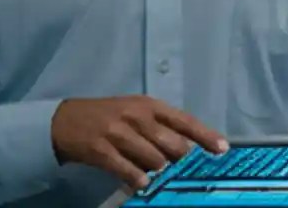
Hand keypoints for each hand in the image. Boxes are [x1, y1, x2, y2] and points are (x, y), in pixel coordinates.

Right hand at [50, 96, 228, 190]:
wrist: (65, 121)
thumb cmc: (106, 116)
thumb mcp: (134, 111)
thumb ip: (159, 126)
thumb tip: (188, 148)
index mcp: (147, 105)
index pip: (183, 120)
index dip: (205, 135)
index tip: (223, 149)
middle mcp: (135, 116)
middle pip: (173, 145)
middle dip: (178, 159)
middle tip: (170, 163)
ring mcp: (118, 133)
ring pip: (155, 161)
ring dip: (157, 171)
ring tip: (150, 171)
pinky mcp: (102, 150)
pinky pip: (129, 171)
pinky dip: (138, 180)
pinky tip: (140, 182)